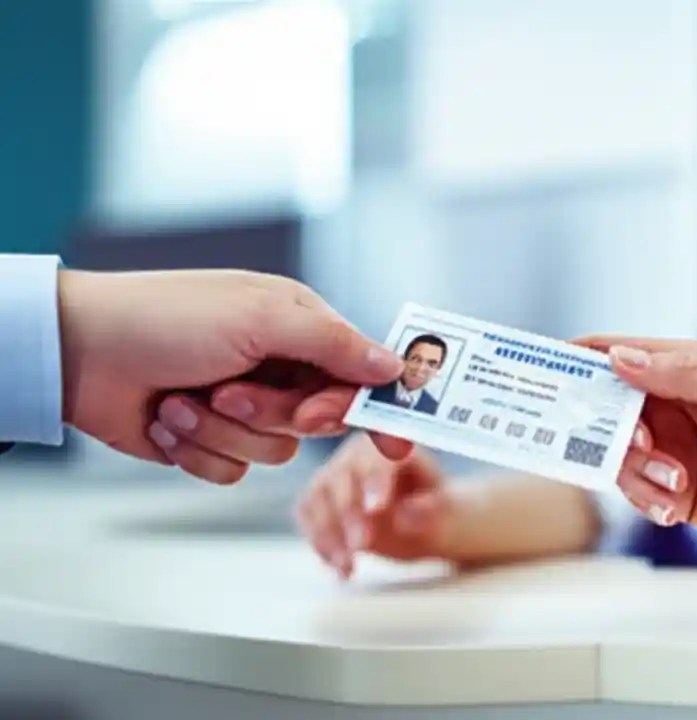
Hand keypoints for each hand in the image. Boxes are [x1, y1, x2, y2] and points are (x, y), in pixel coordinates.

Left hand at [59, 269, 404, 482]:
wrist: (81, 352)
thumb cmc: (168, 318)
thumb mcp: (262, 318)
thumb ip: (335, 345)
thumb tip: (394, 365)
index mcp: (298, 329)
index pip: (360, 373)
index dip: (379, 408)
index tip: (395, 444)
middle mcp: (278, 369)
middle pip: (319, 420)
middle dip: (273, 411)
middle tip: (233, 390)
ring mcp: (245, 407)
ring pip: (275, 451)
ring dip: (224, 429)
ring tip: (183, 397)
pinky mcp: (211, 441)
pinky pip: (234, 469)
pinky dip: (198, 448)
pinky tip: (167, 417)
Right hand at [296, 432, 456, 578]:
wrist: (421, 522)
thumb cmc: (435, 510)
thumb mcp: (444, 510)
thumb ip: (430, 509)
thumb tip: (409, 512)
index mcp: (393, 448)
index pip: (379, 457)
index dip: (376, 480)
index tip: (377, 508)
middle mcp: (358, 456)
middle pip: (342, 476)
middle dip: (349, 513)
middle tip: (362, 545)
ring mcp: (335, 475)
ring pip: (318, 497)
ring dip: (328, 534)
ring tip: (349, 567)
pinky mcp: (318, 499)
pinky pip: (307, 516)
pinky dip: (319, 542)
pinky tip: (339, 567)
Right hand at [580, 337, 696, 560]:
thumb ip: (690, 375)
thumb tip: (622, 357)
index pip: (634, 353)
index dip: (589, 355)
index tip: (546, 361)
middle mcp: (688, 405)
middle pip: (616, 404)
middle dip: (609, 424)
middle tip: (634, 444)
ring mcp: (685, 449)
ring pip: (621, 452)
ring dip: (635, 469)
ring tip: (674, 484)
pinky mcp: (685, 492)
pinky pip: (640, 490)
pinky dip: (646, 498)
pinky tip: (674, 507)